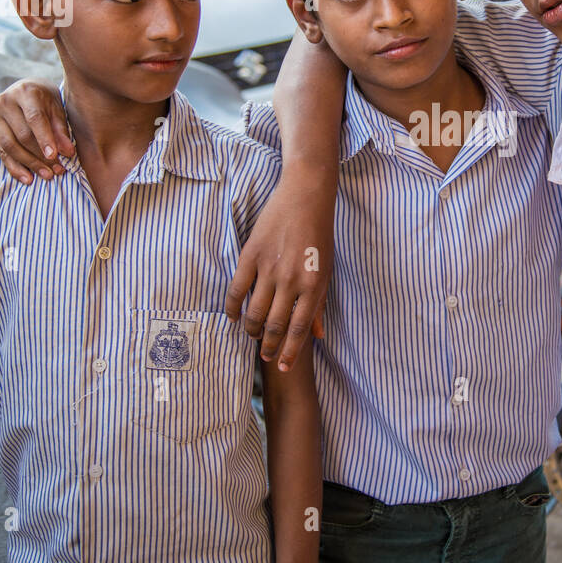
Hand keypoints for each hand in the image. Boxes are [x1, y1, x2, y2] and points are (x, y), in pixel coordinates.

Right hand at [0, 79, 73, 182]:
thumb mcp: (57, 108)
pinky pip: (1, 152)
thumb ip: (61, 129)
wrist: (25, 90)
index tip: (55, 156)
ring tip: (47, 175)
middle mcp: (5, 101)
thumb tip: (68, 153)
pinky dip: (15, 167)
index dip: (44, 138)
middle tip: (58, 170)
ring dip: (29, 164)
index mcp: (25, 92)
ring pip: (10, 146)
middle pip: (22, 135)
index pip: (34, 118)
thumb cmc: (46, 100)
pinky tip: (28, 178)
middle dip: (41, 155)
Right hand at [225, 166, 334, 370]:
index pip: (299, 329)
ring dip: (252, 330)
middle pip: (274, 325)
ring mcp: (270, 268)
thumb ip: (320, 304)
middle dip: (268, 346)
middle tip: (265, 355)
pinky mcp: (251, 255)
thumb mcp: (327, 271)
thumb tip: (318, 336)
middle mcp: (292, 280)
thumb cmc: (320, 235)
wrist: (306, 196)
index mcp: (315, 285)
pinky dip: (234, 308)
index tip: (282, 366)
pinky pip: (237, 290)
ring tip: (253, 336)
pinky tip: (234, 317)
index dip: (289, 352)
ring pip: (254, 312)